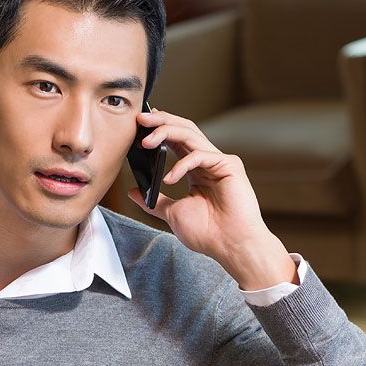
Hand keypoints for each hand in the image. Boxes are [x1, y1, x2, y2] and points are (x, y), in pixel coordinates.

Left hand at [127, 108, 296, 289]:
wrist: (231, 247)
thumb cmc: (208, 234)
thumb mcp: (173, 214)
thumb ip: (155, 201)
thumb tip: (134, 192)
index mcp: (196, 170)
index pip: (176, 140)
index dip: (158, 129)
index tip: (138, 127)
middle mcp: (208, 161)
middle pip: (183, 129)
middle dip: (160, 121)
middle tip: (140, 118)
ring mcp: (220, 161)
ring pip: (190, 135)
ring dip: (166, 132)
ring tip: (145, 140)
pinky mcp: (230, 165)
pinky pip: (200, 155)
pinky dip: (181, 165)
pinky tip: (168, 179)